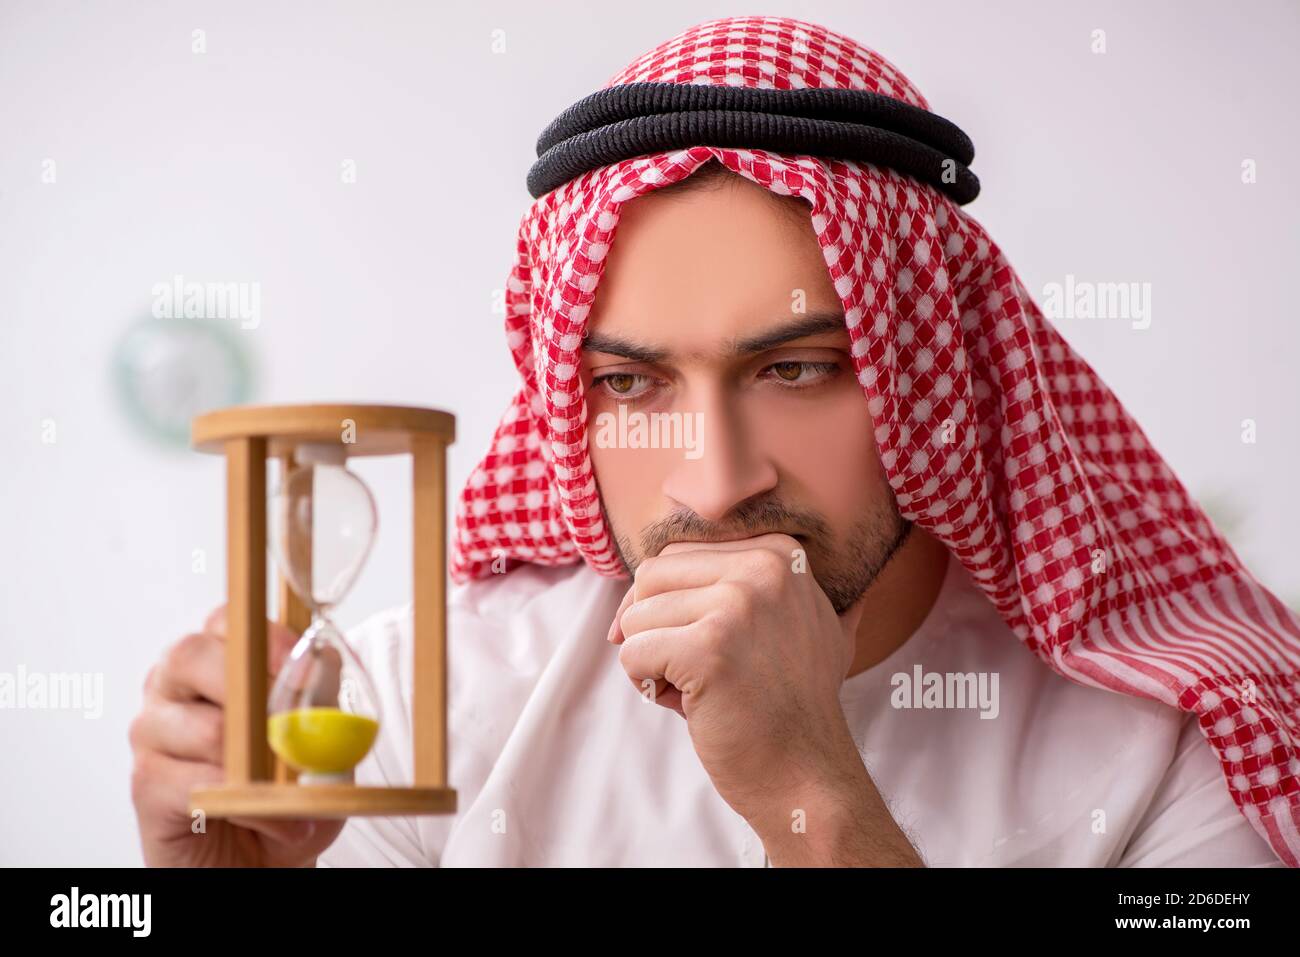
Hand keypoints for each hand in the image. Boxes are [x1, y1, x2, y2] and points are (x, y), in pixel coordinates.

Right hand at [129, 605, 345, 866]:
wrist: (261, 858)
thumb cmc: (284, 791)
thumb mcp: (320, 741)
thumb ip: (320, 699)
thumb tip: (322, 663)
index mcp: (213, 661)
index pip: (226, 620)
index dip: (267, 636)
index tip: (305, 662)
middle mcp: (173, 687)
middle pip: (192, 655)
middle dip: (250, 685)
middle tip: (289, 721)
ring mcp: (152, 733)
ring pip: (206, 728)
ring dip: (260, 765)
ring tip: (290, 791)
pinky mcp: (146, 784)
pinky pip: (198, 783)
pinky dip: (248, 804)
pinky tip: (269, 819)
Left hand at [608, 533, 866, 825]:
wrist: (807, 774)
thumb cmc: (795, 706)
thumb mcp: (809, 624)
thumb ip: (783, 586)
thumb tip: (800, 548)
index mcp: (781, 554)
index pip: (679, 555)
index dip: (667, 603)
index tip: (690, 644)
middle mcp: (764, 569)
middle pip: (651, 577)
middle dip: (652, 627)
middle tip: (688, 671)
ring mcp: (738, 606)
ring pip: (636, 616)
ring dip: (650, 660)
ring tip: (695, 690)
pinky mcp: (708, 649)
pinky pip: (631, 652)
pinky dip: (644, 684)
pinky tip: (686, 705)